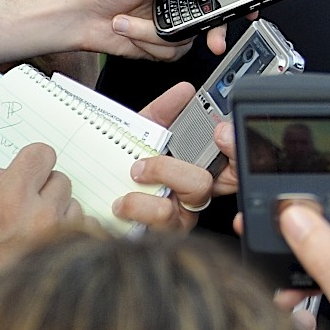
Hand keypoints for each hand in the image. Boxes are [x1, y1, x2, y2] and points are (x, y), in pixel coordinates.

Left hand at [0, 0, 228, 68]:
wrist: (81, 15)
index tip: (250, 7)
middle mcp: (183, 2)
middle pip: (213, 19)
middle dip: (210, 31)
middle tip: (214, 40)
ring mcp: (173, 25)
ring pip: (187, 40)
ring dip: (155, 34)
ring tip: (130, 21)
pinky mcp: (161, 46)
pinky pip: (170, 53)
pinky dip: (146, 44)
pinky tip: (129, 31)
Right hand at [0, 142, 80, 316]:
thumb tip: (5, 170)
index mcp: (9, 201)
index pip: (40, 154)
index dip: (33, 163)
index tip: (27, 173)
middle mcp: (42, 216)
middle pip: (60, 179)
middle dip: (43, 189)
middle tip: (24, 210)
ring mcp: (64, 238)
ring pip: (74, 205)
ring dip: (58, 214)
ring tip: (33, 238)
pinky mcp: (78, 257)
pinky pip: (86, 230)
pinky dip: (71, 235)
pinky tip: (49, 251)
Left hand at [112, 82, 237, 231]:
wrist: (95, 193)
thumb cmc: (126, 163)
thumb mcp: (144, 133)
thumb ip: (164, 111)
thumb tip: (185, 90)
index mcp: (196, 168)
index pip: (232, 161)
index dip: (233, 148)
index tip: (219, 131)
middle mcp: (193, 197)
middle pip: (202, 184)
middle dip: (168, 170)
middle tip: (141, 167)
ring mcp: (179, 220)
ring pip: (172, 212)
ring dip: (142, 200)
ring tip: (122, 194)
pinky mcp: (160, 238)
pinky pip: (154, 228)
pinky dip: (132, 213)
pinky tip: (117, 205)